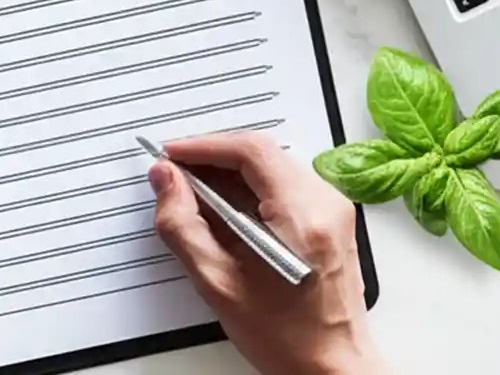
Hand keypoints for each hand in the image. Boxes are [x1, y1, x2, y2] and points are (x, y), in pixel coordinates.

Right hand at [149, 133, 386, 374]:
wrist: (332, 366)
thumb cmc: (286, 337)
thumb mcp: (218, 283)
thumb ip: (182, 225)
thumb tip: (166, 180)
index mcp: (303, 217)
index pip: (250, 151)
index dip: (203, 146)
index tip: (171, 155)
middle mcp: (325, 204)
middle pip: (262, 152)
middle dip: (213, 156)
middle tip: (176, 173)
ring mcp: (333, 208)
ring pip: (273, 164)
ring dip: (230, 171)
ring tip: (194, 192)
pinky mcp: (331, 217)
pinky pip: (285, 182)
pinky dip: (250, 186)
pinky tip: (225, 208)